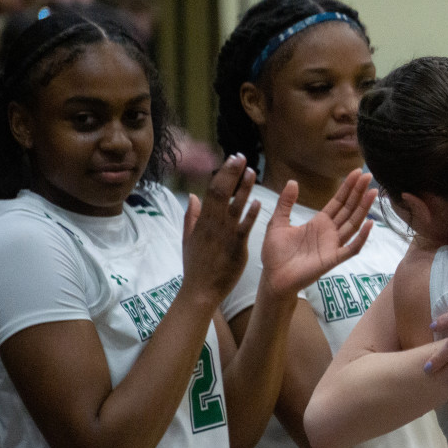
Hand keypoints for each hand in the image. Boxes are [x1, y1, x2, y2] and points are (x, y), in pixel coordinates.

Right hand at [182, 154, 260, 303]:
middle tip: (242, 157)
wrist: (200, 290)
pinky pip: (244, 228)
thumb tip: (193, 195)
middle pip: (222, 193)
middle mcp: (213, 224)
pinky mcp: (236, 247)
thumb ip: (191, 217)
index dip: (223, 174)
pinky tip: (259, 202)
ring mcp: (225, 235)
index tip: (232, 159)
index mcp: (202, 221)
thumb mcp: (187, 239)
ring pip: (235, 207)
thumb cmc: (195, 265)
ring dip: (244, 189)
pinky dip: (251, 214)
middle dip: (232, 174)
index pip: (212, 191)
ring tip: (252, 172)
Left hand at [260, 170, 376, 297]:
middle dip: (358, 192)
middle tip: (368, 175)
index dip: (348, 188)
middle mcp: (330, 232)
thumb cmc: (275, 253)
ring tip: (372, 192)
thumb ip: (285, 203)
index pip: (338, 202)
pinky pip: (351, 248)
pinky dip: (361, 237)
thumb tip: (293, 182)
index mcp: (319, 223)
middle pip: (348, 209)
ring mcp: (333, 245)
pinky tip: (369, 224)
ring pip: (353, 224)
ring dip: (363, 208)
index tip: (357, 173)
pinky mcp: (333, 259)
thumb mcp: (277, 223)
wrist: (273, 277)